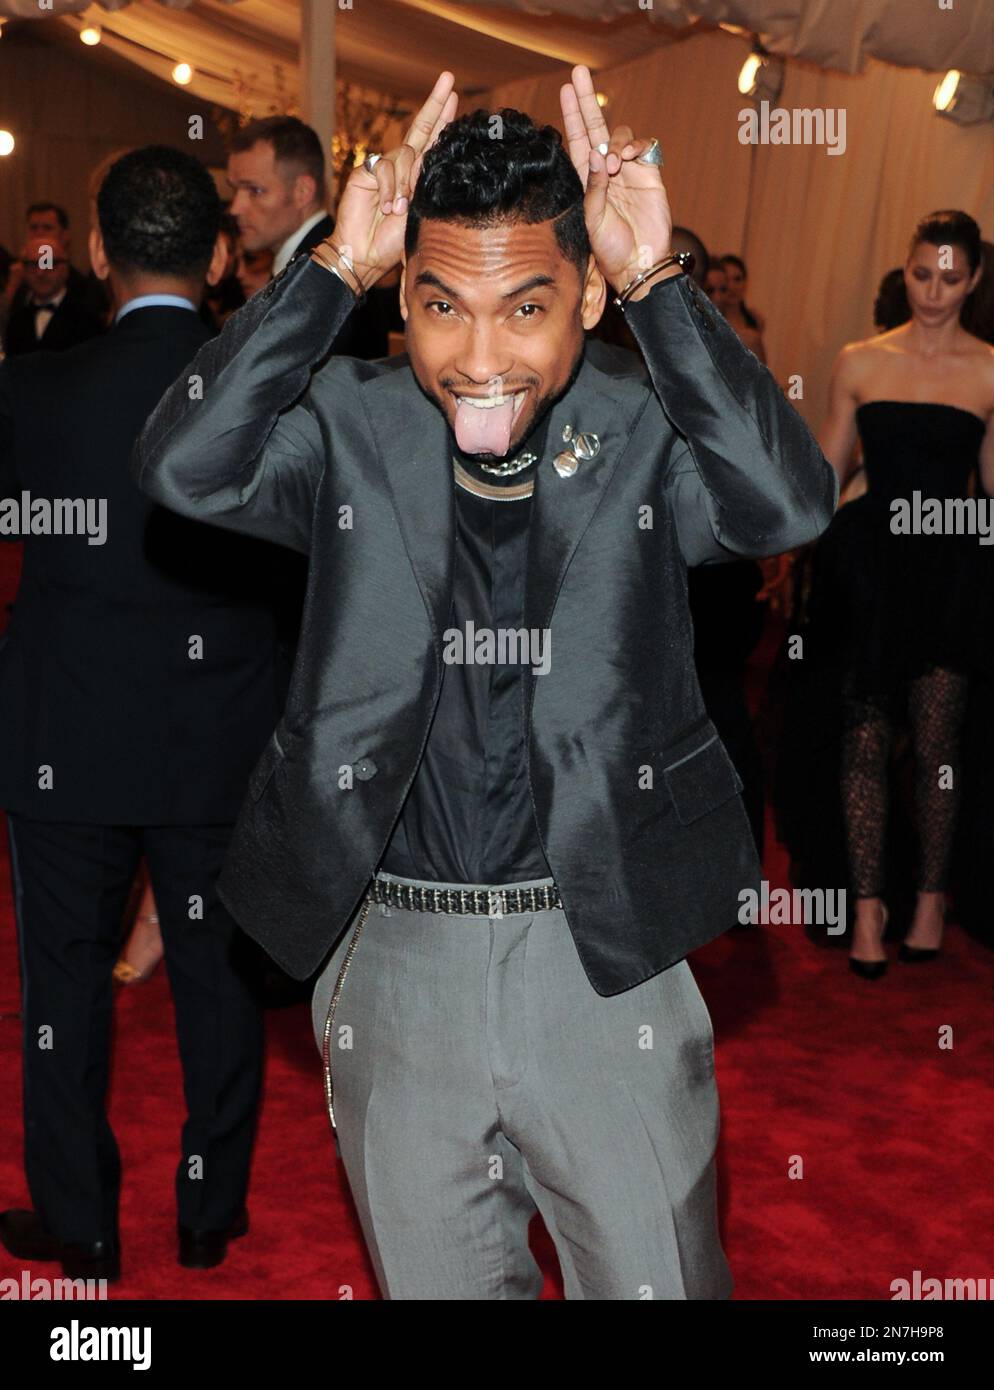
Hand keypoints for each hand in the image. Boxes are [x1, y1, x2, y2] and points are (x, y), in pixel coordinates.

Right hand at [329, 71, 457, 291]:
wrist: (366, 254)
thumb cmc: (394, 241)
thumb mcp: (420, 212)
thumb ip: (426, 184)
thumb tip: (429, 158)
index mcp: (419, 176)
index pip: (434, 142)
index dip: (444, 119)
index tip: (455, 95)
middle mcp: (403, 166)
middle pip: (421, 128)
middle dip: (436, 103)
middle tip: (449, 78)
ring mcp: (384, 167)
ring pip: (405, 156)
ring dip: (405, 183)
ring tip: (398, 209)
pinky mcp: (366, 171)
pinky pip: (384, 168)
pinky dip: (388, 189)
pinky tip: (385, 207)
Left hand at [559, 65, 672, 298]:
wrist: (640, 263)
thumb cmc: (610, 248)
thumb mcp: (594, 219)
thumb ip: (594, 187)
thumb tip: (597, 154)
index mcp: (587, 179)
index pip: (577, 140)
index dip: (572, 114)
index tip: (565, 88)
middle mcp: (606, 170)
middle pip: (596, 127)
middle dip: (587, 100)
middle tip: (579, 73)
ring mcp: (629, 170)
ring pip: (620, 136)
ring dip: (615, 142)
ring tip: (614, 165)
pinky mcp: (650, 174)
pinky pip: (644, 147)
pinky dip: (636, 146)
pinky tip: (629, 159)